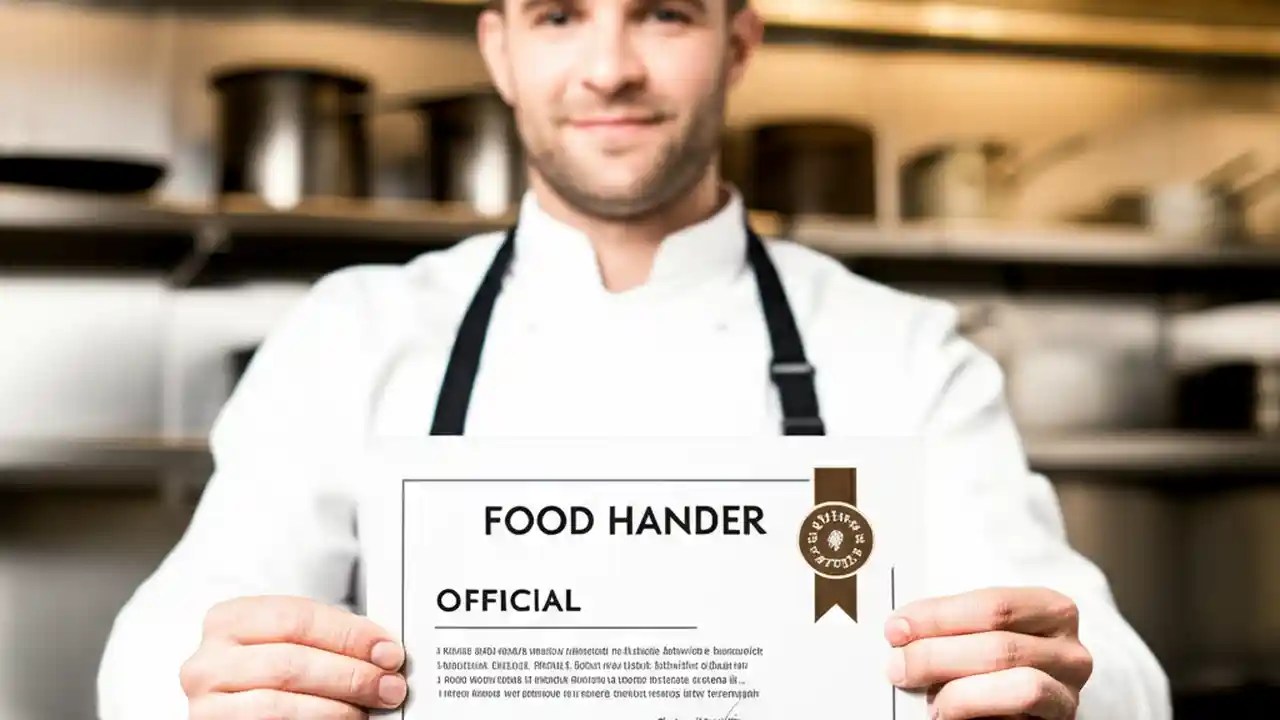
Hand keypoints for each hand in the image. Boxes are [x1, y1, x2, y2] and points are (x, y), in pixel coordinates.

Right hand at [181, 596, 406, 718]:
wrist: (235, 708)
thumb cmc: (266, 670)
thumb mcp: (286, 641)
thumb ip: (324, 639)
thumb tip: (381, 651)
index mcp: (229, 621)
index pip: (296, 618)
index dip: (349, 635)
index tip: (387, 650)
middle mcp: (208, 662)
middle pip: (291, 663)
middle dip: (350, 675)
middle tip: (388, 685)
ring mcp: (206, 705)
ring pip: (279, 705)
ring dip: (335, 709)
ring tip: (366, 711)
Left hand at [884, 587, 1092, 719]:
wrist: (1008, 706)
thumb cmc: (988, 662)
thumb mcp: (977, 633)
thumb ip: (952, 628)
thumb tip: (901, 631)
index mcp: (1051, 610)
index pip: (994, 605)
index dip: (940, 616)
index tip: (897, 628)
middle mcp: (1070, 652)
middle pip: (1000, 647)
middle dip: (937, 656)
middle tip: (898, 666)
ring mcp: (1068, 694)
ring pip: (1020, 687)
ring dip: (959, 693)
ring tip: (928, 698)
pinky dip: (976, 714)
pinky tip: (947, 714)